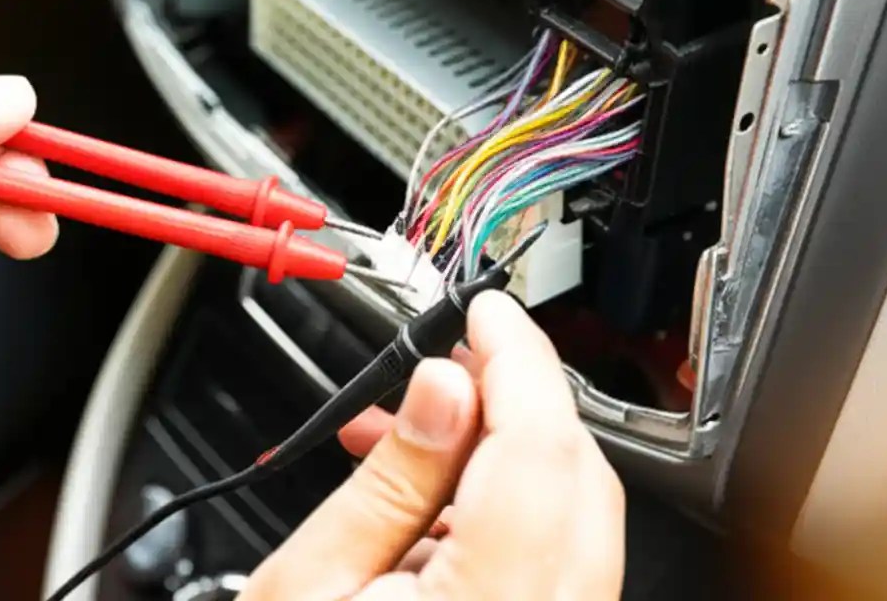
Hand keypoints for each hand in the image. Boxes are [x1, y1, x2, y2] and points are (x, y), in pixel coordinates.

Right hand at [243, 291, 624, 599]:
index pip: (541, 453)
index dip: (521, 362)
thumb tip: (443, 386)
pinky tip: (434, 493)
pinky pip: (557, 560)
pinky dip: (507, 506)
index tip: (488, 312)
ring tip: (409, 429)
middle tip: (449, 360)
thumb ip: (390, 479)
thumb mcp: (307, 584)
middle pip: (580, 480)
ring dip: (509, 449)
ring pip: (578, 516)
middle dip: (520, 398)